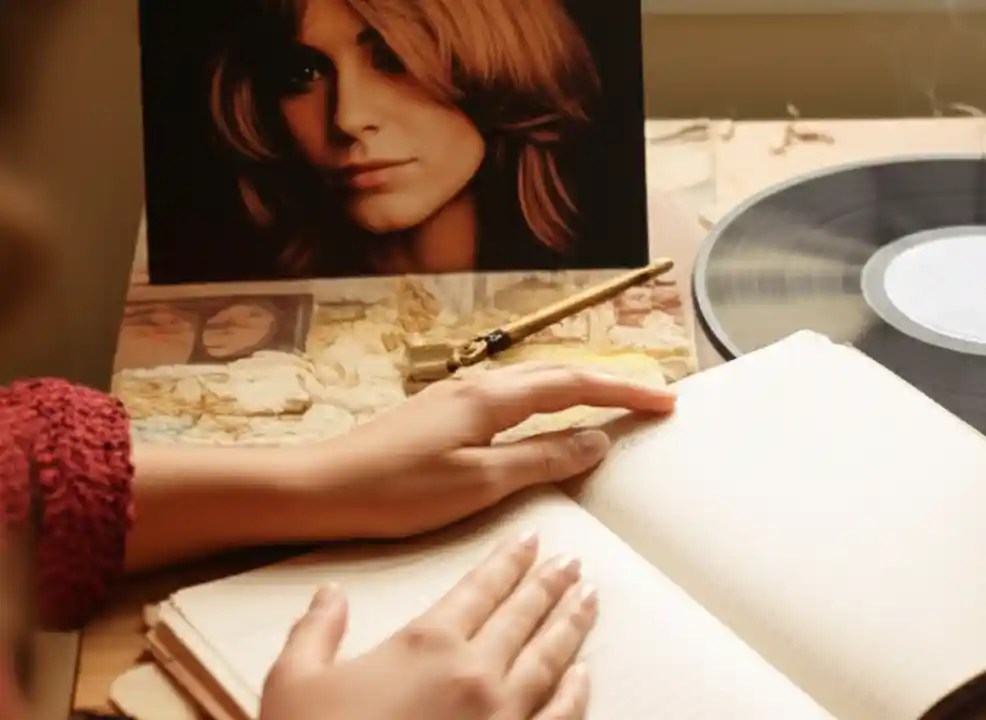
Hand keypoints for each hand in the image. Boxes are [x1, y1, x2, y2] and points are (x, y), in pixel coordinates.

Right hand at [259, 532, 595, 719]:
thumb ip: (316, 631)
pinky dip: (576, 693)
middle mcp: (473, 672)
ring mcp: (502, 715)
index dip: (507, 561)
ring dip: (571, 624)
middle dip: (549, 583)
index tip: (531, 539)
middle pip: (523, 614)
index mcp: (425, 644)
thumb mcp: (294, 682)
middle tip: (573, 560)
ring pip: (549, 658)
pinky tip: (584, 674)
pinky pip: (558, 718)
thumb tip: (329, 592)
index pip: (478, 589)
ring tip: (590, 598)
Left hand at [312, 362, 675, 539]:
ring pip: (536, 381)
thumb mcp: (478, 483)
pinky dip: (549, 400)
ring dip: (580, 387)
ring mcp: (458, 394)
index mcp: (491, 397)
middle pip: (559, 372)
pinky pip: (514, 395)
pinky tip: (551, 416)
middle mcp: (478, 384)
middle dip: (611, 381)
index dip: (625, 389)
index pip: (575, 384)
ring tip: (615, 400)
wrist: (319, 488)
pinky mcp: (444, 411)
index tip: (666, 399)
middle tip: (654, 397)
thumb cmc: (395, 492)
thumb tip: (596, 440)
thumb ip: (542, 459)